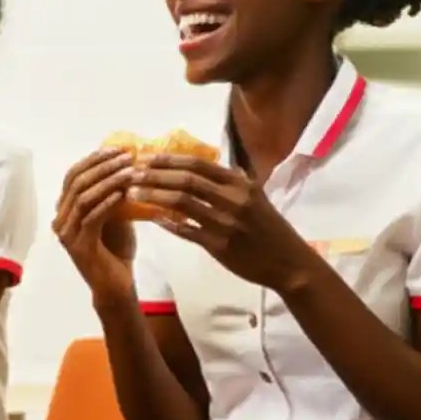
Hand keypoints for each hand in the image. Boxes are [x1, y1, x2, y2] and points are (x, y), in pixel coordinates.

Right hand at [54, 148, 137, 309]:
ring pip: (83, 197)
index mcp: (65, 209)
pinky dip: (107, 202)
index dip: (94, 159)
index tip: (118, 148)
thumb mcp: (115, 216)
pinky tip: (123, 193)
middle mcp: (60, 219)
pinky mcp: (79, 246)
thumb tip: (127, 165)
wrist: (116, 286)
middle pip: (76, 182)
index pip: (73, 175)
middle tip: (126, 157)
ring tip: (130, 172)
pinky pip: (91, 217)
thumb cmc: (115, 251)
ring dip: (108, 181)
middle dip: (102, 166)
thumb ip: (113, 194)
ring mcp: (67, 233)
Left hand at [130, 154, 318, 291]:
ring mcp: (225, 223)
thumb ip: (233, 180)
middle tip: (131, 173)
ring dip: (154, 196)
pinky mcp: (219, 246)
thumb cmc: (270, 228)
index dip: (168, 160)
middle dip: (154, 175)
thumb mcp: (256, 196)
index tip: (145, 157)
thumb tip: (212, 164)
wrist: (289, 262)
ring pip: (181, 204)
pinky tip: (152, 219)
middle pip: (185, 180)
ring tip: (133, 193)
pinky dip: (168, 224)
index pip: (197, 164)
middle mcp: (233, 199)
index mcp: (240, 183)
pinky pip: (187, 231)